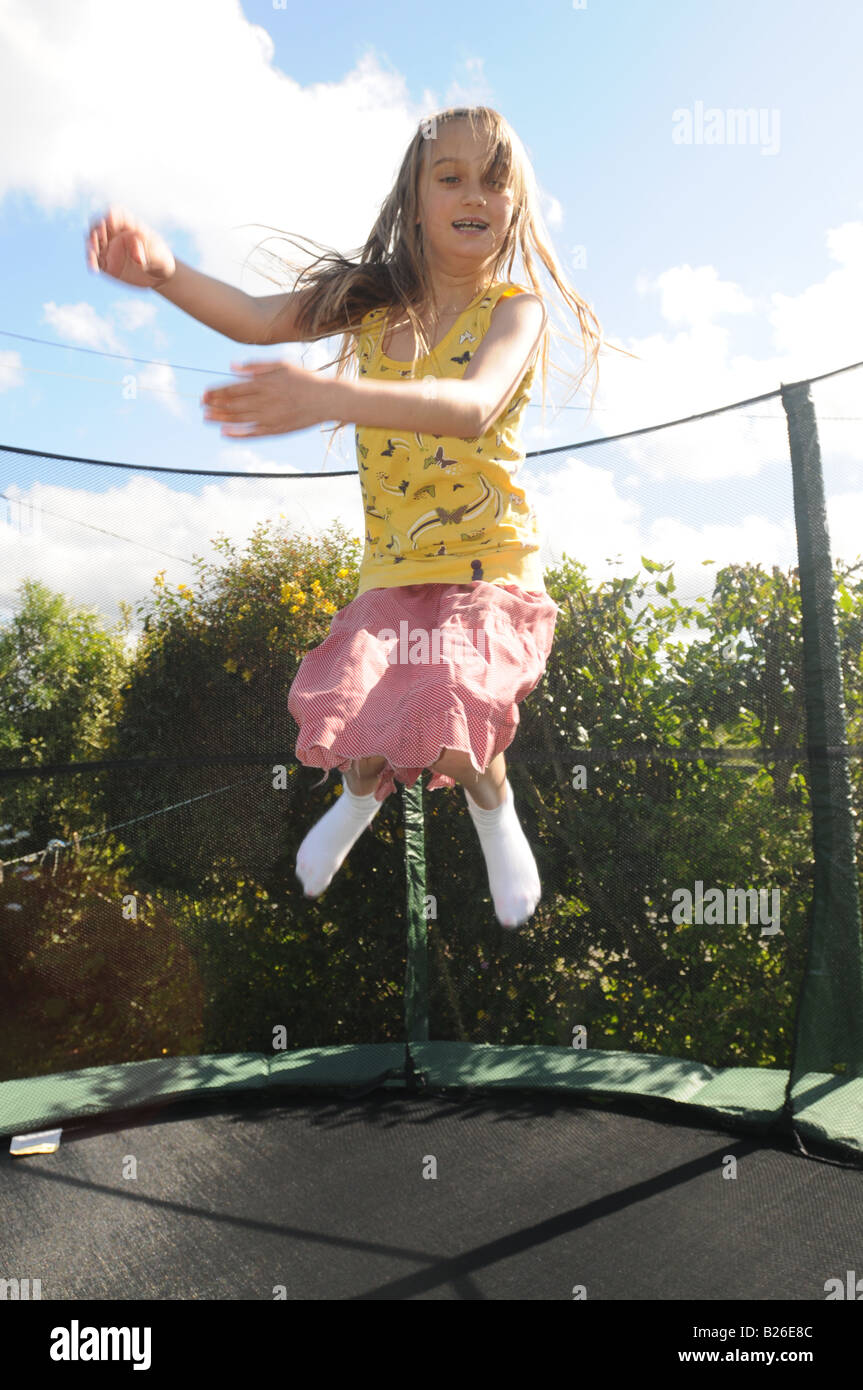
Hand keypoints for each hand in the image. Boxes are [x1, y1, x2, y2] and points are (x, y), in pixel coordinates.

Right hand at [86, 205, 175, 288]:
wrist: (158, 274)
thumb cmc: (160, 257)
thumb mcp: (158, 253)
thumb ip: (148, 252)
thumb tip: (137, 258)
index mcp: (127, 224)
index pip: (114, 213)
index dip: (110, 216)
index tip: (110, 223)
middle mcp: (114, 233)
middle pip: (99, 224)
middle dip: (96, 229)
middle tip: (100, 237)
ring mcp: (108, 248)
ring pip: (92, 241)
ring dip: (90, 245)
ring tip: (93, 252)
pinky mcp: (105, 262)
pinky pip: (94, 260)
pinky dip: (91, 262)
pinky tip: (94, 268)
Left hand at [201, 359, 327, 436]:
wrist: (327, 399)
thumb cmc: (305, 379)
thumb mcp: (281, 364)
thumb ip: (256, 366)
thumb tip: (232, 367)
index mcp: (264, 383)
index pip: (233, 388)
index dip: (216, 392)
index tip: (204, 393)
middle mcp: (265, 401)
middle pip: (233, 404)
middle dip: (215, 405)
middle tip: (201, 405)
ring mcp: (270, 417)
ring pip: (239, 419)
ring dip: (220, 419)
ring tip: (206, 418)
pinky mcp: (277, 430)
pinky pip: (253, 434)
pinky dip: (238, 434)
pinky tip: (225, 433)